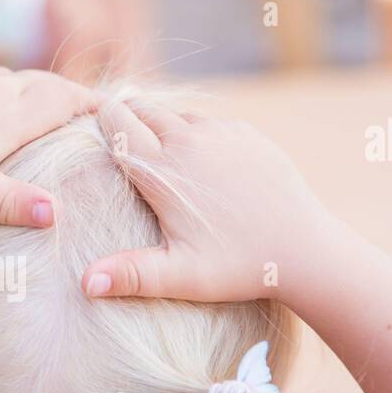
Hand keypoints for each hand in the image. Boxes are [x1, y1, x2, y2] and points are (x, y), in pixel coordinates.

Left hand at [0, 66, 93, 226]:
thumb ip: (11, 204)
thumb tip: (56, 213)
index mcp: (8, 114)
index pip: (66, 99)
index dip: (94, 106)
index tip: (116, 115)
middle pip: (46, 84)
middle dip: (73, 96)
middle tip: (95, 112)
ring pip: (15, 79)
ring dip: (39, 92)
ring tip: (53, 113)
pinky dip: (6, 91)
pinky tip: (0, 110)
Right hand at [81, 104, 330, 302]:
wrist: (306, 249)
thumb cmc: (239, 267)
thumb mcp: (181, 276)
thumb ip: (131, 274)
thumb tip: (85, 283)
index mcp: (164, 171)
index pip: (118, 125)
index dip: (101, 120)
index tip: (89, 124)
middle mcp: (190, 141)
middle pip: (143, 108)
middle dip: (126, 115)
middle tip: (113, 127)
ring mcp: (222, 133)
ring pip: (176, 113)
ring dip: (160, 124)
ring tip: (150, 143)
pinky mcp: (248, 135)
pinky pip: (209, 122)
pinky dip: (193, 131)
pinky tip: (193, 154)